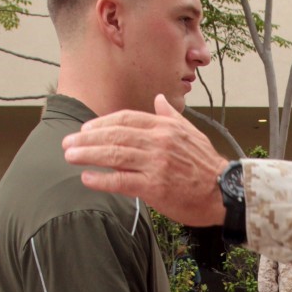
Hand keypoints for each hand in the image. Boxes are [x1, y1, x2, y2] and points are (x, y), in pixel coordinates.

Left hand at [62, 94, 227, 223]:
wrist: (224, 192)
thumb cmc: (206, 165)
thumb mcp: (191, 133)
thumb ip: (170, 116)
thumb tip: (159, 99)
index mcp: (164, 127)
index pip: (126, 119)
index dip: (102, 123)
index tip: (85, 129)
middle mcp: (158, 142)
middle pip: (114, 135)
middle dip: (87, 139)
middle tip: (67, 143)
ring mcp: (156, 164)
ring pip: (114, 155)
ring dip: (88, 155)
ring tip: (70, 157)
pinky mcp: (154, 187)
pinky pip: (121, 181)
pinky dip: (101, 179)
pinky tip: (87, 178)